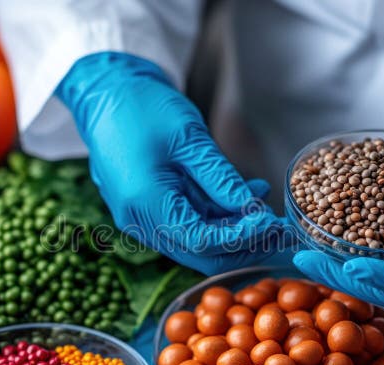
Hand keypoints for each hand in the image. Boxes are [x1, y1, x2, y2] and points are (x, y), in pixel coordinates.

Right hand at [56, 52, 282, 274]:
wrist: (105, 92)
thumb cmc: (141, 106)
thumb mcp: (189, 139)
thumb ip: (221, 179)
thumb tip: (254, 211)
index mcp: (146, 203)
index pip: (202, 241)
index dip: (242, 237)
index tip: (272, 221)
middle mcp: (140, 221)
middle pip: (200, 253)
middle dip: (243, 243)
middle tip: (279, 226)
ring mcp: (141, 218)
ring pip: (196, 241)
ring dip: (233, 228)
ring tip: (263, 201)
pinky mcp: (147, 209)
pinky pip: (186, 224)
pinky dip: (216, 215)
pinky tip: (241, 195)